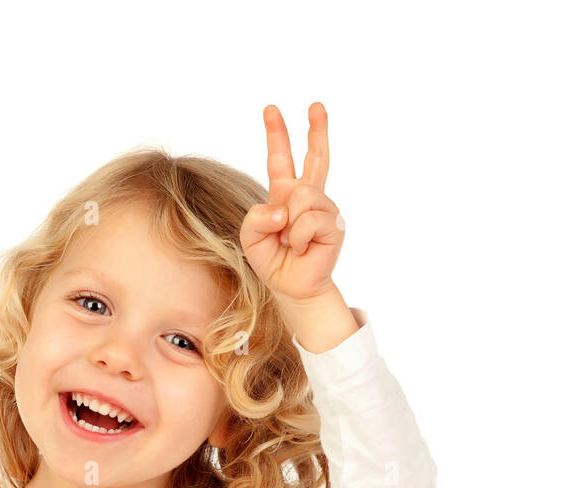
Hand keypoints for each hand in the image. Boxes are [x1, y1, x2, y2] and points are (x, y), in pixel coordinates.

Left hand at [239, 102, 344, 303]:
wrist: (291, 286)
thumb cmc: (272, 258)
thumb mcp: (250, 236)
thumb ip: (257, 217)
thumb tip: (285, 210)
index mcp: (284, 194)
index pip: (281, 159)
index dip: (277, 134)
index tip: (272, 109)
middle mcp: (307, 197)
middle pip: (315, 158)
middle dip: (316, 130)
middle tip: (316, 104)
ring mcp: (323, 208)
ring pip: (302, 195)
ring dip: (288, 224)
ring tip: (291, 241)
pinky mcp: (334, 224)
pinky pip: (309, 220)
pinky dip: (298, 237)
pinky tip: (303, 247)